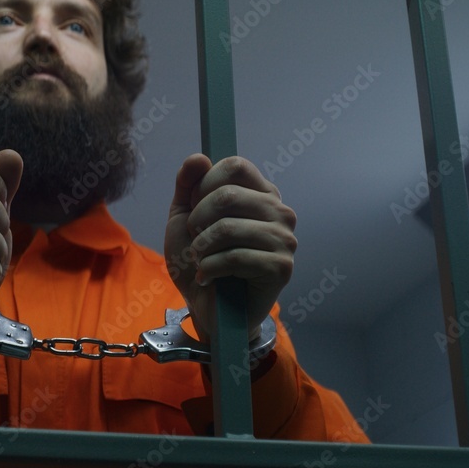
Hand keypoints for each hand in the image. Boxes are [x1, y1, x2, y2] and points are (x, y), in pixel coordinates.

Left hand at [164, 154, 296, 342]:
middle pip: (227, 194)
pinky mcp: (281, 267)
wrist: (205, 309)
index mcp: (260, 193)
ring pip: (227, 227)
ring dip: (201, 248)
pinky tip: (208, 277)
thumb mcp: (184, 218)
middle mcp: (279, 211)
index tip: (195, 210)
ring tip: (201, 260)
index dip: (204, 186)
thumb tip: (199, 158)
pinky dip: (209, 268)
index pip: (235, 165)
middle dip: (197, 221)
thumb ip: (188, 186)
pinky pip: (235, 257)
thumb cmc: (198, 261)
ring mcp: (284, 239)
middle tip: (196, 241)